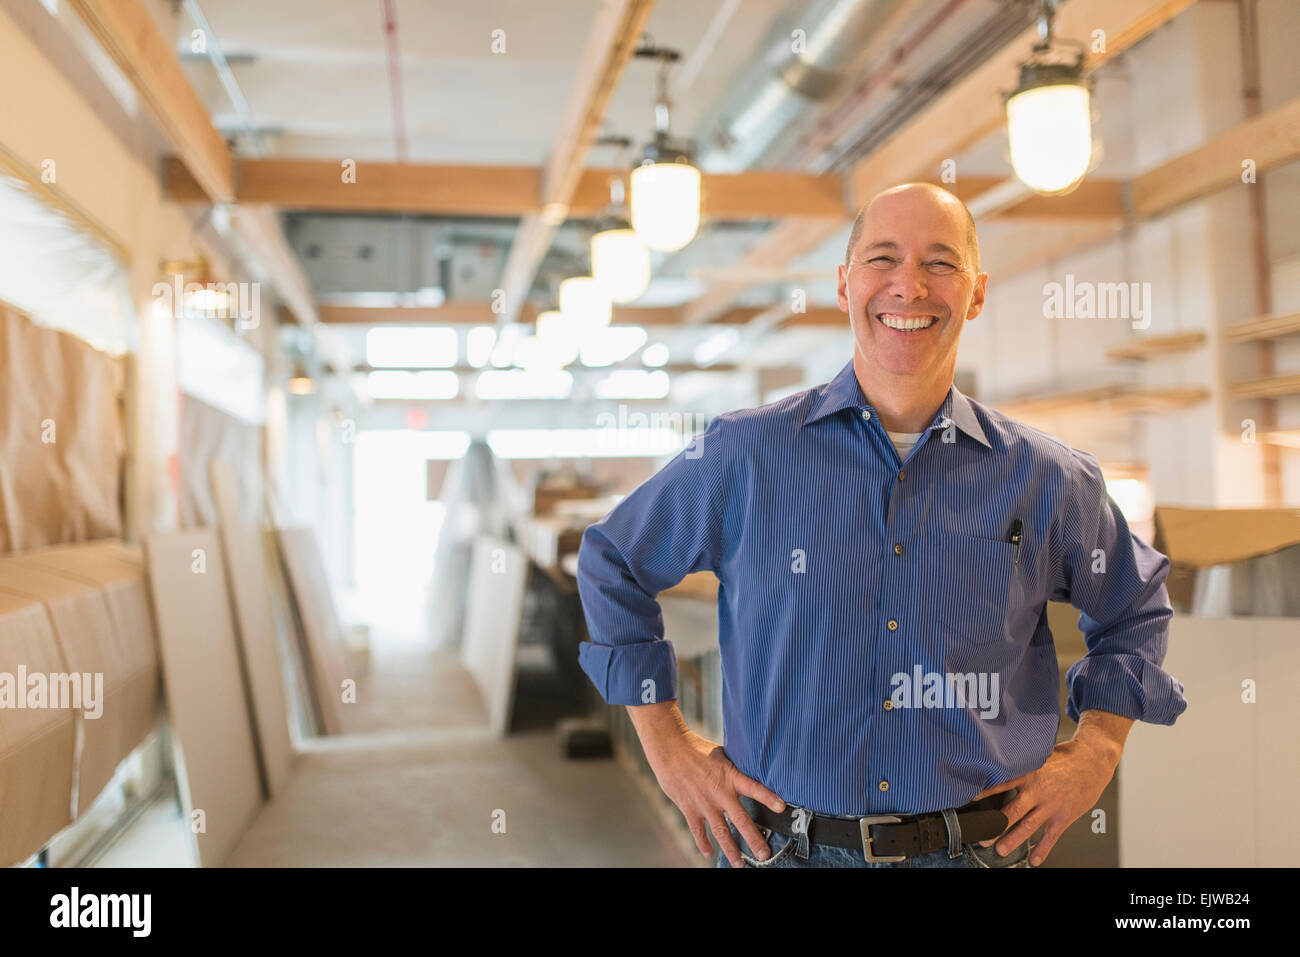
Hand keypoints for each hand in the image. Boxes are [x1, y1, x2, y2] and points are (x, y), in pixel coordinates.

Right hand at [643, 728, 785, 866]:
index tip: (782, 807)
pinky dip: (703, 844)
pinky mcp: (689, 809)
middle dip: (754, 840)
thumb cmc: (696, 749)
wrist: (670, 749)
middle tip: (764, 855)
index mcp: (730, 776)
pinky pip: (698, 831)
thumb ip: (734, 769)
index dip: (768, 797)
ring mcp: (704, 803)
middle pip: (741, 820)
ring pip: (721, 832)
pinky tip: (709, 854)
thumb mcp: (722, 755)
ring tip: (739, 865)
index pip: (754, 788)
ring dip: (731, 850)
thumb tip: (749, 773)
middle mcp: (720, 793)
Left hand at [972, 736, 1119, 866]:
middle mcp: (1038, 791)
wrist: (1094, 760)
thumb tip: (999, 763)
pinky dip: (1042, 850)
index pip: (1001, 784)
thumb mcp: (1039, 754)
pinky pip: (1051, 836)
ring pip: (1028, 826)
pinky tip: (1033, 861)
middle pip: (1012, 812)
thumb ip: (1022, 764)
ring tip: (1000, 850)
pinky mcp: (1064, 816)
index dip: (984, 792)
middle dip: (995, 825)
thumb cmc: (1065, 756)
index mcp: (1029, 773)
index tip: (968, 800)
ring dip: (1013, 839)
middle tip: (980, 836)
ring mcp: (1051, 805)